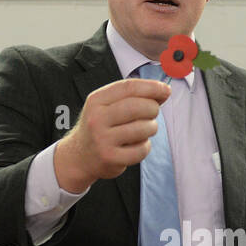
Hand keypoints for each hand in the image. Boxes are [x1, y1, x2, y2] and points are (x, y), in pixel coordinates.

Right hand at [53, 78, 170, 191]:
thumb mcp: (108, 106)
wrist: (80, 156)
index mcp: (96, 100)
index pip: (129, 87)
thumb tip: (164, 91)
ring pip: (143, 128)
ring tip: (144, 130)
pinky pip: (141, 149)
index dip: (152, 87)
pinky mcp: (110, 158)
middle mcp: (97, 118)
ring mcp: (102, 139)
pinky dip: (145, 147)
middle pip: (138, 106)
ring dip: (151, 128)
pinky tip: (137, 145)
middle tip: (153, 113)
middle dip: (153, 109)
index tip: (165, 90)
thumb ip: (134, 97)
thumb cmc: (101, 127)